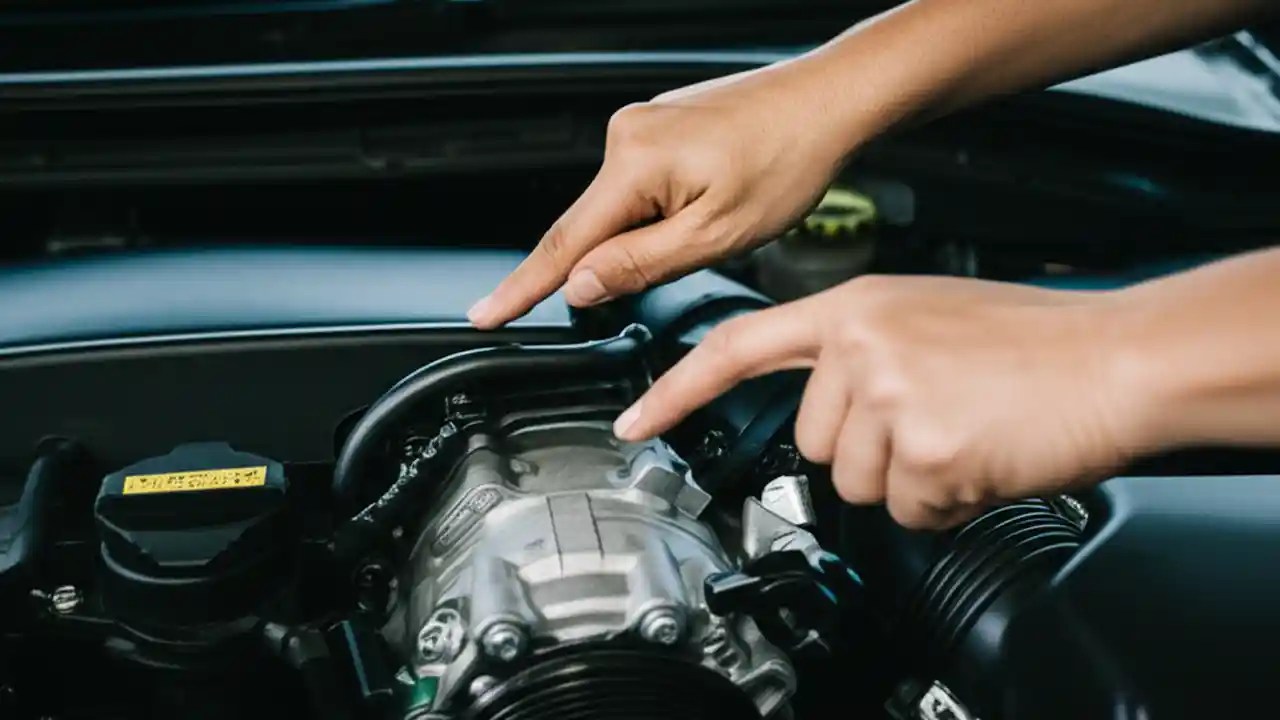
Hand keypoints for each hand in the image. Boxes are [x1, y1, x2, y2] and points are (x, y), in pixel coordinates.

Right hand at [466, 58, 867, 328]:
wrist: (829, 102)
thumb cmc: (788, 159)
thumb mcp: (716, 234)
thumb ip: (639, 265)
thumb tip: (580, 286)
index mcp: (634, 163)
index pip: (563, 243)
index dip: (522, 287)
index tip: (485, 315)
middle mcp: (626, 135)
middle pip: (595, 227)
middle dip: (622, 261)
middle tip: (689, 254)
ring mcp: (643, 125)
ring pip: (623, 210)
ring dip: (653, 235)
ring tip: (719, 218)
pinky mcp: (661, 127)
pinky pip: (642, 187)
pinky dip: (662, 212)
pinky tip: (710, 204)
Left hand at [612, 275, 1147, 528]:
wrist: (1116, 359)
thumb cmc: (1035, 342)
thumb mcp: (926, 317)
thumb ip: (860, 352)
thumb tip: (827, 408)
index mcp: (855, 307)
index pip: (738, 346)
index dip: (678, 389)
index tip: (637, 421)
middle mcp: (859, 346)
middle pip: (813, 446)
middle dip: (868, 454)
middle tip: (936, 423)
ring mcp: (888, 397)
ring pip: (855, 485)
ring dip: (908, 480)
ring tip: (964, 435)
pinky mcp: (921, 450)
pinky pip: (907, 512)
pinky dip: (945, 503)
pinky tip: (982, 458)